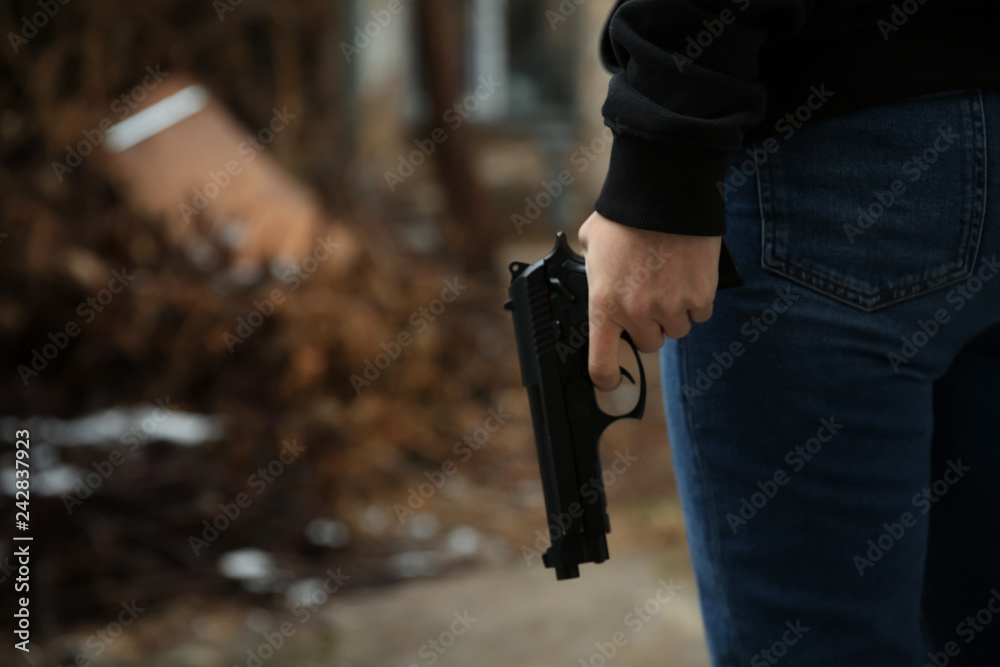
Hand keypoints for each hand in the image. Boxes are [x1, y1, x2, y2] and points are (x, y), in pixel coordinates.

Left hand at [578, 211, 720, 390]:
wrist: (663, 195)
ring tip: (667, 280)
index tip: (610, 381)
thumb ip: (592, 272)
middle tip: (647, 296)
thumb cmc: (624, 217)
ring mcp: (671, 308)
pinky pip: (700, 313)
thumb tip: (595, 278)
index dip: (606, 379)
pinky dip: (696, 300)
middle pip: (649, 344)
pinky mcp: (700, 296)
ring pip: (676, 330)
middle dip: (649, 325)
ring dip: (673, 313)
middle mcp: (637, 314)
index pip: (602, 365)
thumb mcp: (591, 245)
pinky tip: (687, 275)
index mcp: (604, 306)